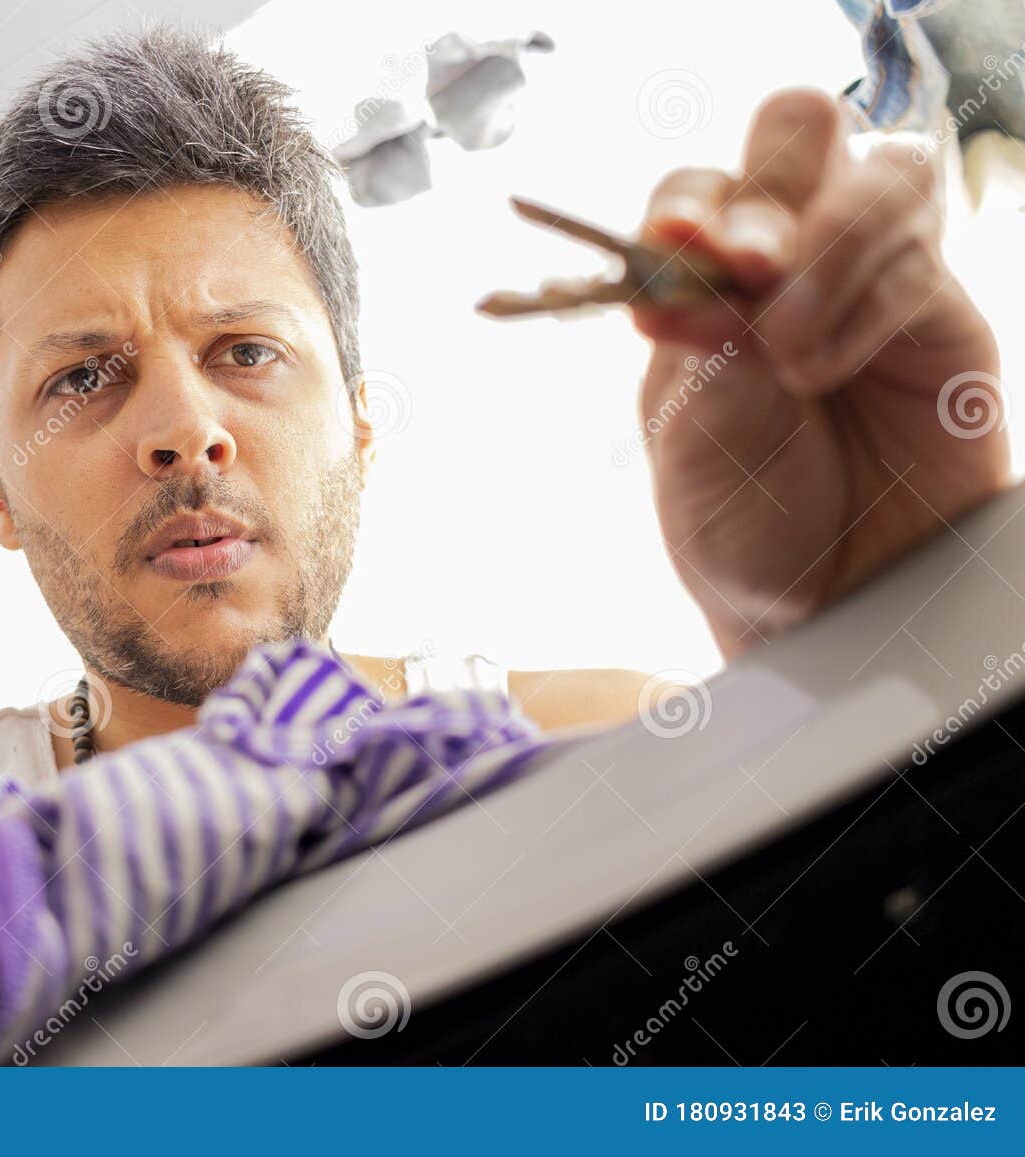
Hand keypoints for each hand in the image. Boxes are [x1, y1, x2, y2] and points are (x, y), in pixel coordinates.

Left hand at [632, 89, 1009, 657]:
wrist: (821, 602)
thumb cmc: (741, 524)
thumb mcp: (695, 437)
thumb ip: (705, 342)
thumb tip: (698, 258)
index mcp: (697, 282)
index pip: (697, 185)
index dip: (690, 200)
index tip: (680, 245)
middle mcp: (783, 261)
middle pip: (796, 132)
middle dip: (770, 189)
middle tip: (747, 265)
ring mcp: (866, 277)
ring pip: (878, 176)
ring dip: (828, 249)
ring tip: (788, 351)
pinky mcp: (935, 314)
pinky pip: (921, 258)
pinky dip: (868, 301)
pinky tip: (825, 367)